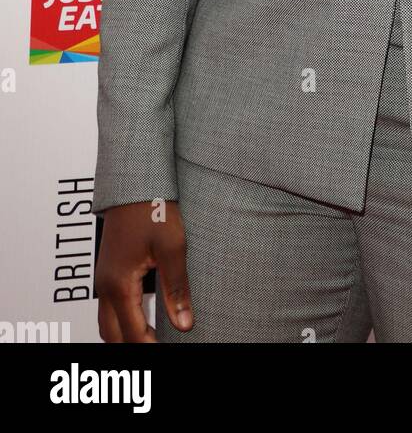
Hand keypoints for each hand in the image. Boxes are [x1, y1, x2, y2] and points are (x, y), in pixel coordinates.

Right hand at [95, 199, 193, 341]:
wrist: (134, 182)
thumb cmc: (153, 209)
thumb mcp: (172, 248)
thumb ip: (177, 289)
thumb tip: (184, 325)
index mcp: (119, 285)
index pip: (132, 333)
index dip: (150, 347)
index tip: (169, 351)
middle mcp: (105, 285)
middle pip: (112, 335)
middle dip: (133, 346)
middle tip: (159, 348)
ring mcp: (103, 278)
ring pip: (107, 322)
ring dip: (125, 335)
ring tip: (152, 339)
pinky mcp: (107, 270)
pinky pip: (108, 306)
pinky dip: (122, 320)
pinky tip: (142, 316)